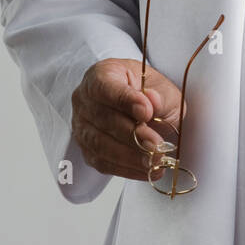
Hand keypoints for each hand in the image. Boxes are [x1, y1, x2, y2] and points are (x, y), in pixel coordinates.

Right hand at [70, 58, 185, 180]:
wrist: (144, 107)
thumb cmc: (149, 93)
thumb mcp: (162, 88)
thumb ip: (159, 96)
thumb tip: (152, 101)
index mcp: (100, 75)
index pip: (105, 87)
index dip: (125, 100)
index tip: (146, 112)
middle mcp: (84, 99)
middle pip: (103, 118)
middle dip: (132, 134)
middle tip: (156, 145)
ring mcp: (82, 125)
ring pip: (100, 144)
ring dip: (130, 155)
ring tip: (154, 160)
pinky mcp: (87, 149)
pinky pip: (102, 162)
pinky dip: (127, 169)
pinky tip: (147, 169)